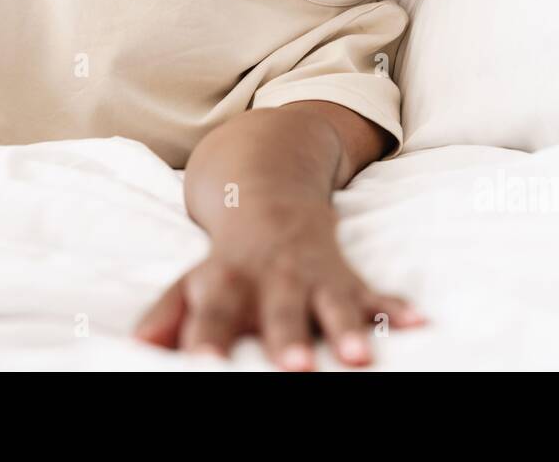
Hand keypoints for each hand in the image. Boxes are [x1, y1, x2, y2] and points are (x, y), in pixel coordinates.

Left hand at [132, 208, 425, 369]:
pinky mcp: (346, 278)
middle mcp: (271, 276)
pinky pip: (375, 294)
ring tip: (359, 358)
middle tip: (292, 367)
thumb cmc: (229, 258)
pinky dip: (398, 309)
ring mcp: (312, 275)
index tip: (202, 366)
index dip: (206, 337)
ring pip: (332, 301)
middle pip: (279, 308)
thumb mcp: (192, 280)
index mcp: (226, 278)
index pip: (211, 310)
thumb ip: (167, 315)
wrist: (268, 190)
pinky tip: (420, 325)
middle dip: (287, 335)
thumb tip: (138, 348)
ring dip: (347, 328)